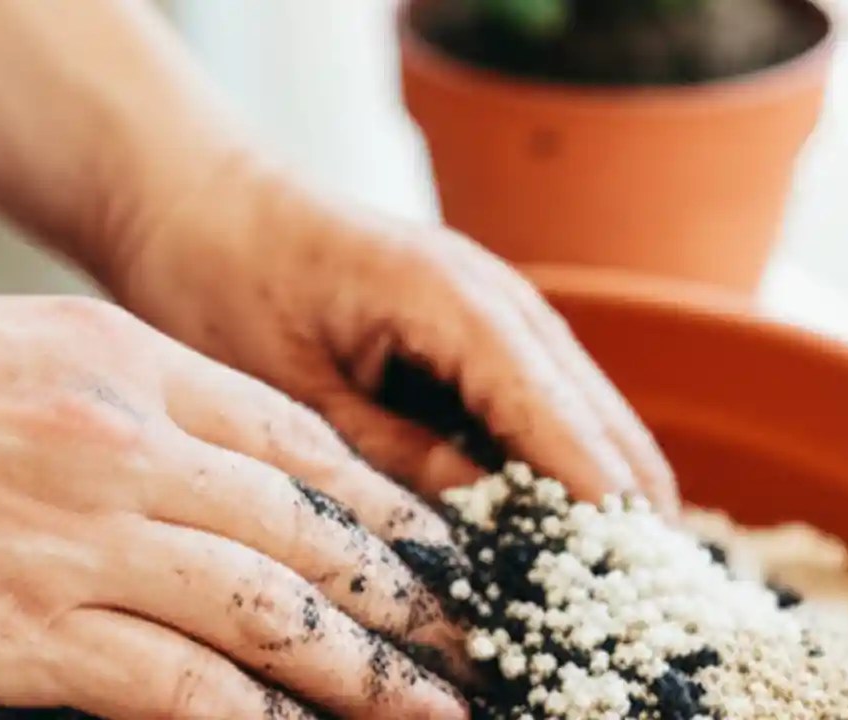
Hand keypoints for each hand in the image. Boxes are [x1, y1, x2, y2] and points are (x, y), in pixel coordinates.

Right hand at [0, 292, 467, 719]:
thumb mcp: (26, 350)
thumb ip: (141, 399)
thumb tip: (234, 466)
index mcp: (129, 362)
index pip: (300, 443)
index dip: (386, 507)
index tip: (440, 551)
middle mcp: (123, 441)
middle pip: (308, 528)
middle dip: (406, 594)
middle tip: (475, 636)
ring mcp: (80, 537)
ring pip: (271, 609)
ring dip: (366, 671)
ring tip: (435, 706)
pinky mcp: (26, 632)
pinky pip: (180, 687)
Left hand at [109, 157, 679, 517]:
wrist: (204, 203)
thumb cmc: (226, 282)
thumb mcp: (294, 389)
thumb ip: (392, 453)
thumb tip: (487, 519)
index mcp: (449, 298)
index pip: (550, 410)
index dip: (595, 491)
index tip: (634, 563)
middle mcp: (496, 294)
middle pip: (594, 408)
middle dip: (624, 494)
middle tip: (643, 588)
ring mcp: (497, 303)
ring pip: (583, 404)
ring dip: (604, 478)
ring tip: (624, 565)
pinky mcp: (481, 325)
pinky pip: (543, 397)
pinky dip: (563, 453)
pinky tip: (565, 512)